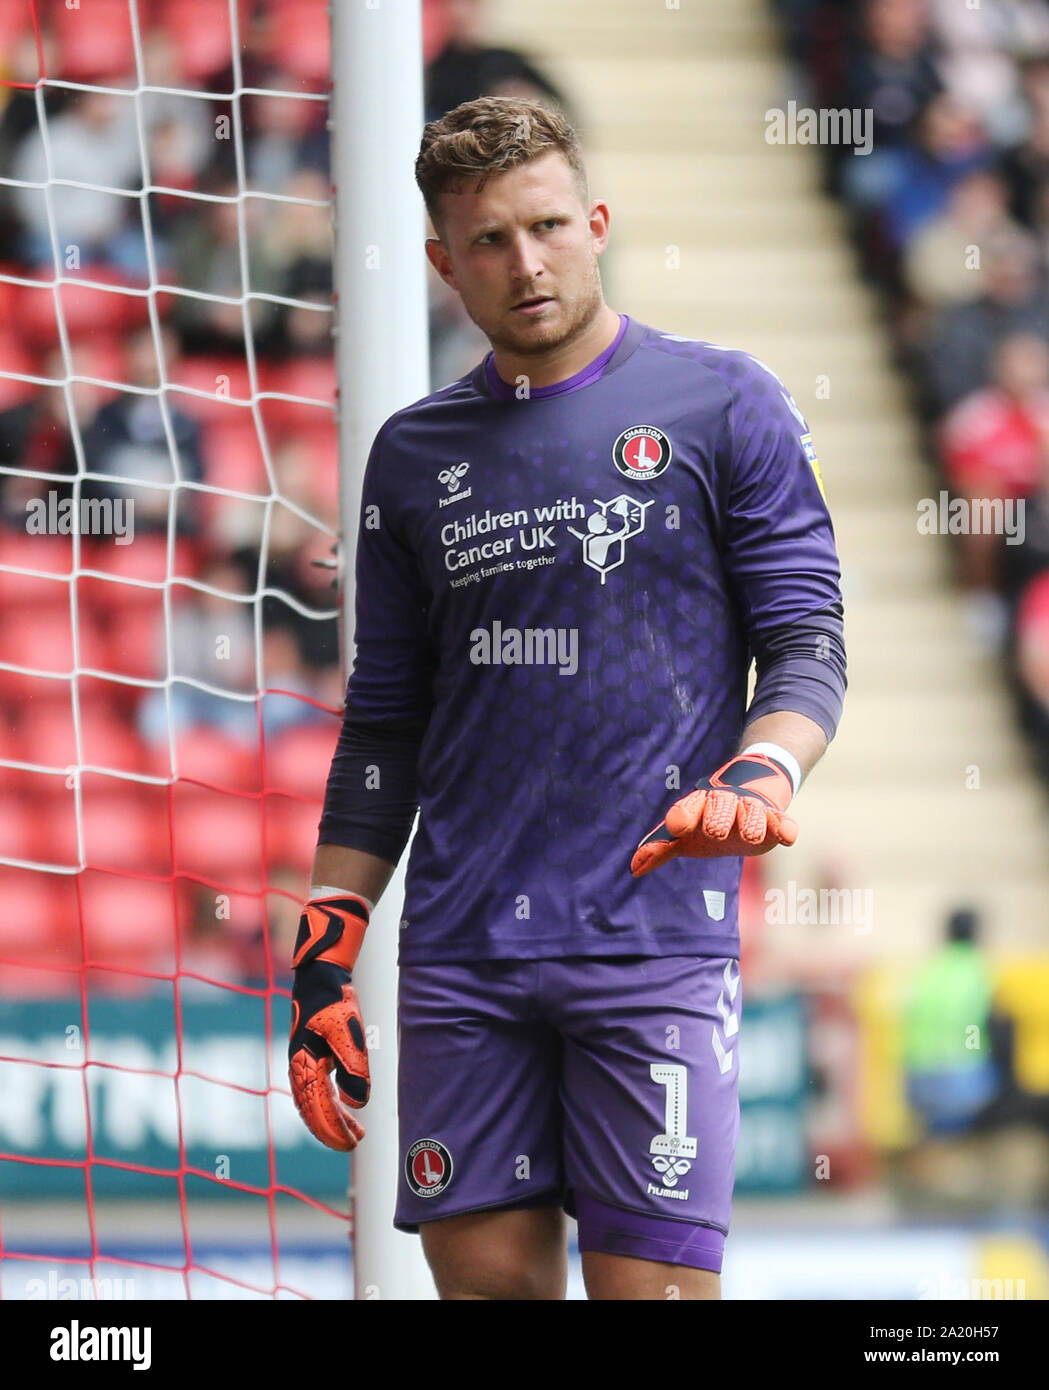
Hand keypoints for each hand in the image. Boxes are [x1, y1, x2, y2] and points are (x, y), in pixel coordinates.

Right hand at [288, 896, 369, 1151]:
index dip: (331, 1129)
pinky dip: (332, 1103)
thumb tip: (357, 1103)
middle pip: (314, 1109)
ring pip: (317, 1101)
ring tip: (356, 1133)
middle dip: (332, 1129)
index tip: (348, 1144)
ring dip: (334, 1118)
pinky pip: (319, 1088)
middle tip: (353, 1144)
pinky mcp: (314, 1056)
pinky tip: (347, 1108)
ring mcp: (306, 1062)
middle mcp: (301, 1067)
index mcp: (305, 1064)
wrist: (321, 978)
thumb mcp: (348, 1034)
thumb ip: (353, 1068)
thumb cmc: (334, 1003)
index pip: (316, 1107)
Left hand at [631, 751, 797, 876]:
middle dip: (717, 817)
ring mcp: (751, 810)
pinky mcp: (775, 820)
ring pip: (752, 811)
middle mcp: (724, 805)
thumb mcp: (685, 836)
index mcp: (699, 807)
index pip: (688, 808)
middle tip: (714, 831)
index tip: (677, 827)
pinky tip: (789, 836)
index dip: (683, 816)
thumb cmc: (708, 822)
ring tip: (749, 835)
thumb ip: (661, 849)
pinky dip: (786, 827)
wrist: (749, 797)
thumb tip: (634, 868)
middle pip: (720, 806)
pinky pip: (782, 821)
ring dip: (751, 822)